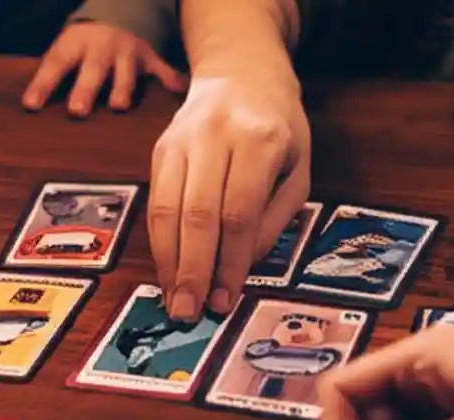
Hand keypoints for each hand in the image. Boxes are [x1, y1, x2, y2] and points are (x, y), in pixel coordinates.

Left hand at [22, 21, 185, 116]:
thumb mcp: (65, 50)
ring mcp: (127, 52)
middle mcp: (101, 47)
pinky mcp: (148, 57)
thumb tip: (29, 107)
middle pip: (93, 69)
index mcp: (75, 44)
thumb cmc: (84, 45)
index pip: (56, 64)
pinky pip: (160, 68)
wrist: (117, 14)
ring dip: (122, 88)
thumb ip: (52, 75)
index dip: (43, 84)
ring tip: (118, 106)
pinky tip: (177, 88)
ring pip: (125, 71)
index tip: (31, 106)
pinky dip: (169, 78)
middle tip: (77, 111)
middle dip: (85, 90)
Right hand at [149, 75, 310, 320]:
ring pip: (167, 209)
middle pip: (198, 214)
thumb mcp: (298, 170)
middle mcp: (215, 135)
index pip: (239, 213)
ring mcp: (181, 139)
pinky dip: (159, 241)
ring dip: (169, 262)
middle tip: (190, 312)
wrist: (241, 72)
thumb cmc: (278, 128)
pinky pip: (155, 201)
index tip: (226, 300)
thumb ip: (275, 219)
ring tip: (173, 300)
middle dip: (193, 270)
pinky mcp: (160, 148)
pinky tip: (166, 269)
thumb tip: (241, 266)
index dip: (229, 263)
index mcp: (260, 140)